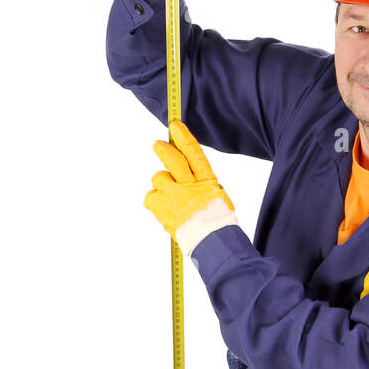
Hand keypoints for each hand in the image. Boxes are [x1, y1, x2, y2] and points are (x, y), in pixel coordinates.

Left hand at [144, 120, 237, 253]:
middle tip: (158, 145)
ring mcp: (172, 196)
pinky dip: (155, 200)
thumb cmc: (217, 221)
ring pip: (158, 178)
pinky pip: (150, 196)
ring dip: (162, 185)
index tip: (174, 126)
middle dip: (163, 149)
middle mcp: (188, 186)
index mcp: (206, 181)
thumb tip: (187, 177)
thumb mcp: (216, 196)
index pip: (193, 153)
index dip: (183, 137)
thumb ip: (202, 183)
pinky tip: (165, 208)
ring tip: (172, 199)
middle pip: (172, 159)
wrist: (212, 243)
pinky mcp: (160, 208)